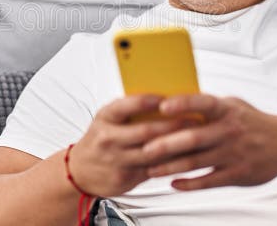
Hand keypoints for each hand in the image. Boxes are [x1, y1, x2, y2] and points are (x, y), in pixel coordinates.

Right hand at [68, 94, 190, 196]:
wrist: (80, 171)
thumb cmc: (100, 139)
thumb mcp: (107, 119)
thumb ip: (129, 111)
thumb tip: (165, 99)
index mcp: (104, 118)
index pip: (126, 106)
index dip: (148, 101)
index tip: (168, 98)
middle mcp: (108, 139)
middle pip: (145, 132)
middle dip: (173, 125)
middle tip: (195, 119)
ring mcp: (116, 160)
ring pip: (153, 154)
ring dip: (177, 146)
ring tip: (196, 137)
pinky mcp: (125, 178)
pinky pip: (153, 170)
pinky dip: (171, 163)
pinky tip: (187, 157)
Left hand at [141, 94, 276, 189]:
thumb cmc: (251, 122)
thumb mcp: (233, 105)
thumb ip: (207, 106)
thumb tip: (172, 100)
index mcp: (227, 110)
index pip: (203, 103)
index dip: (183, 104)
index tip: (162, 106)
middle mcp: (230, 130)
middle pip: (193, 138)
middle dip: (166, 144)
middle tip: (143, 148)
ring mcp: (234, 153)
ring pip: (197, 162)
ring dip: (171, 167)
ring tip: (151, 169)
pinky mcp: (238, 174)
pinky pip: (209, 181)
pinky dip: (189, 184)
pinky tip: (173, 183)